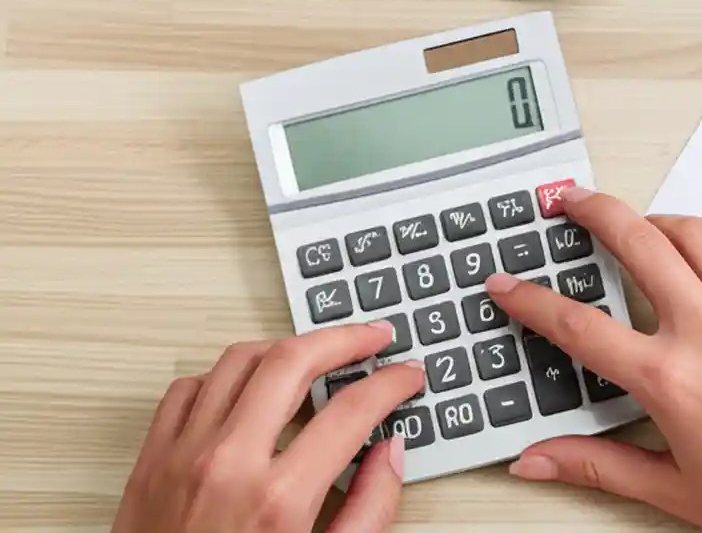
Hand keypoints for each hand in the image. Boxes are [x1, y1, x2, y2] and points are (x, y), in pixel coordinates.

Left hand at [111, 322, 424, 532]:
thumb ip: (369, 510)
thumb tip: (391, 455)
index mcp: (278, 499)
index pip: (352, 410)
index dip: (391, 383)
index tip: (406, 376)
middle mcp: (226, 465)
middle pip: (291, 361)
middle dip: (342, 339)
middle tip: (371, 338)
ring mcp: (181, 457)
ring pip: (237, 361)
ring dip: (284, 348)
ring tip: (315, 353)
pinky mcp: (149, 462)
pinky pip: (186, 390)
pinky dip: (223, 377)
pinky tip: (247, 388)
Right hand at [488, 188, 701, 532]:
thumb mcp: (675, 490)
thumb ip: (598, 464)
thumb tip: (538, 461)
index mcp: (669, 380)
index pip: (578, 327)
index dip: (532, 300)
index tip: (509, 283)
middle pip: (636, 244)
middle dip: (593, 211)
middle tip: (571, 201)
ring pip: (698, 233)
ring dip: (661, 217)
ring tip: (642, 219)